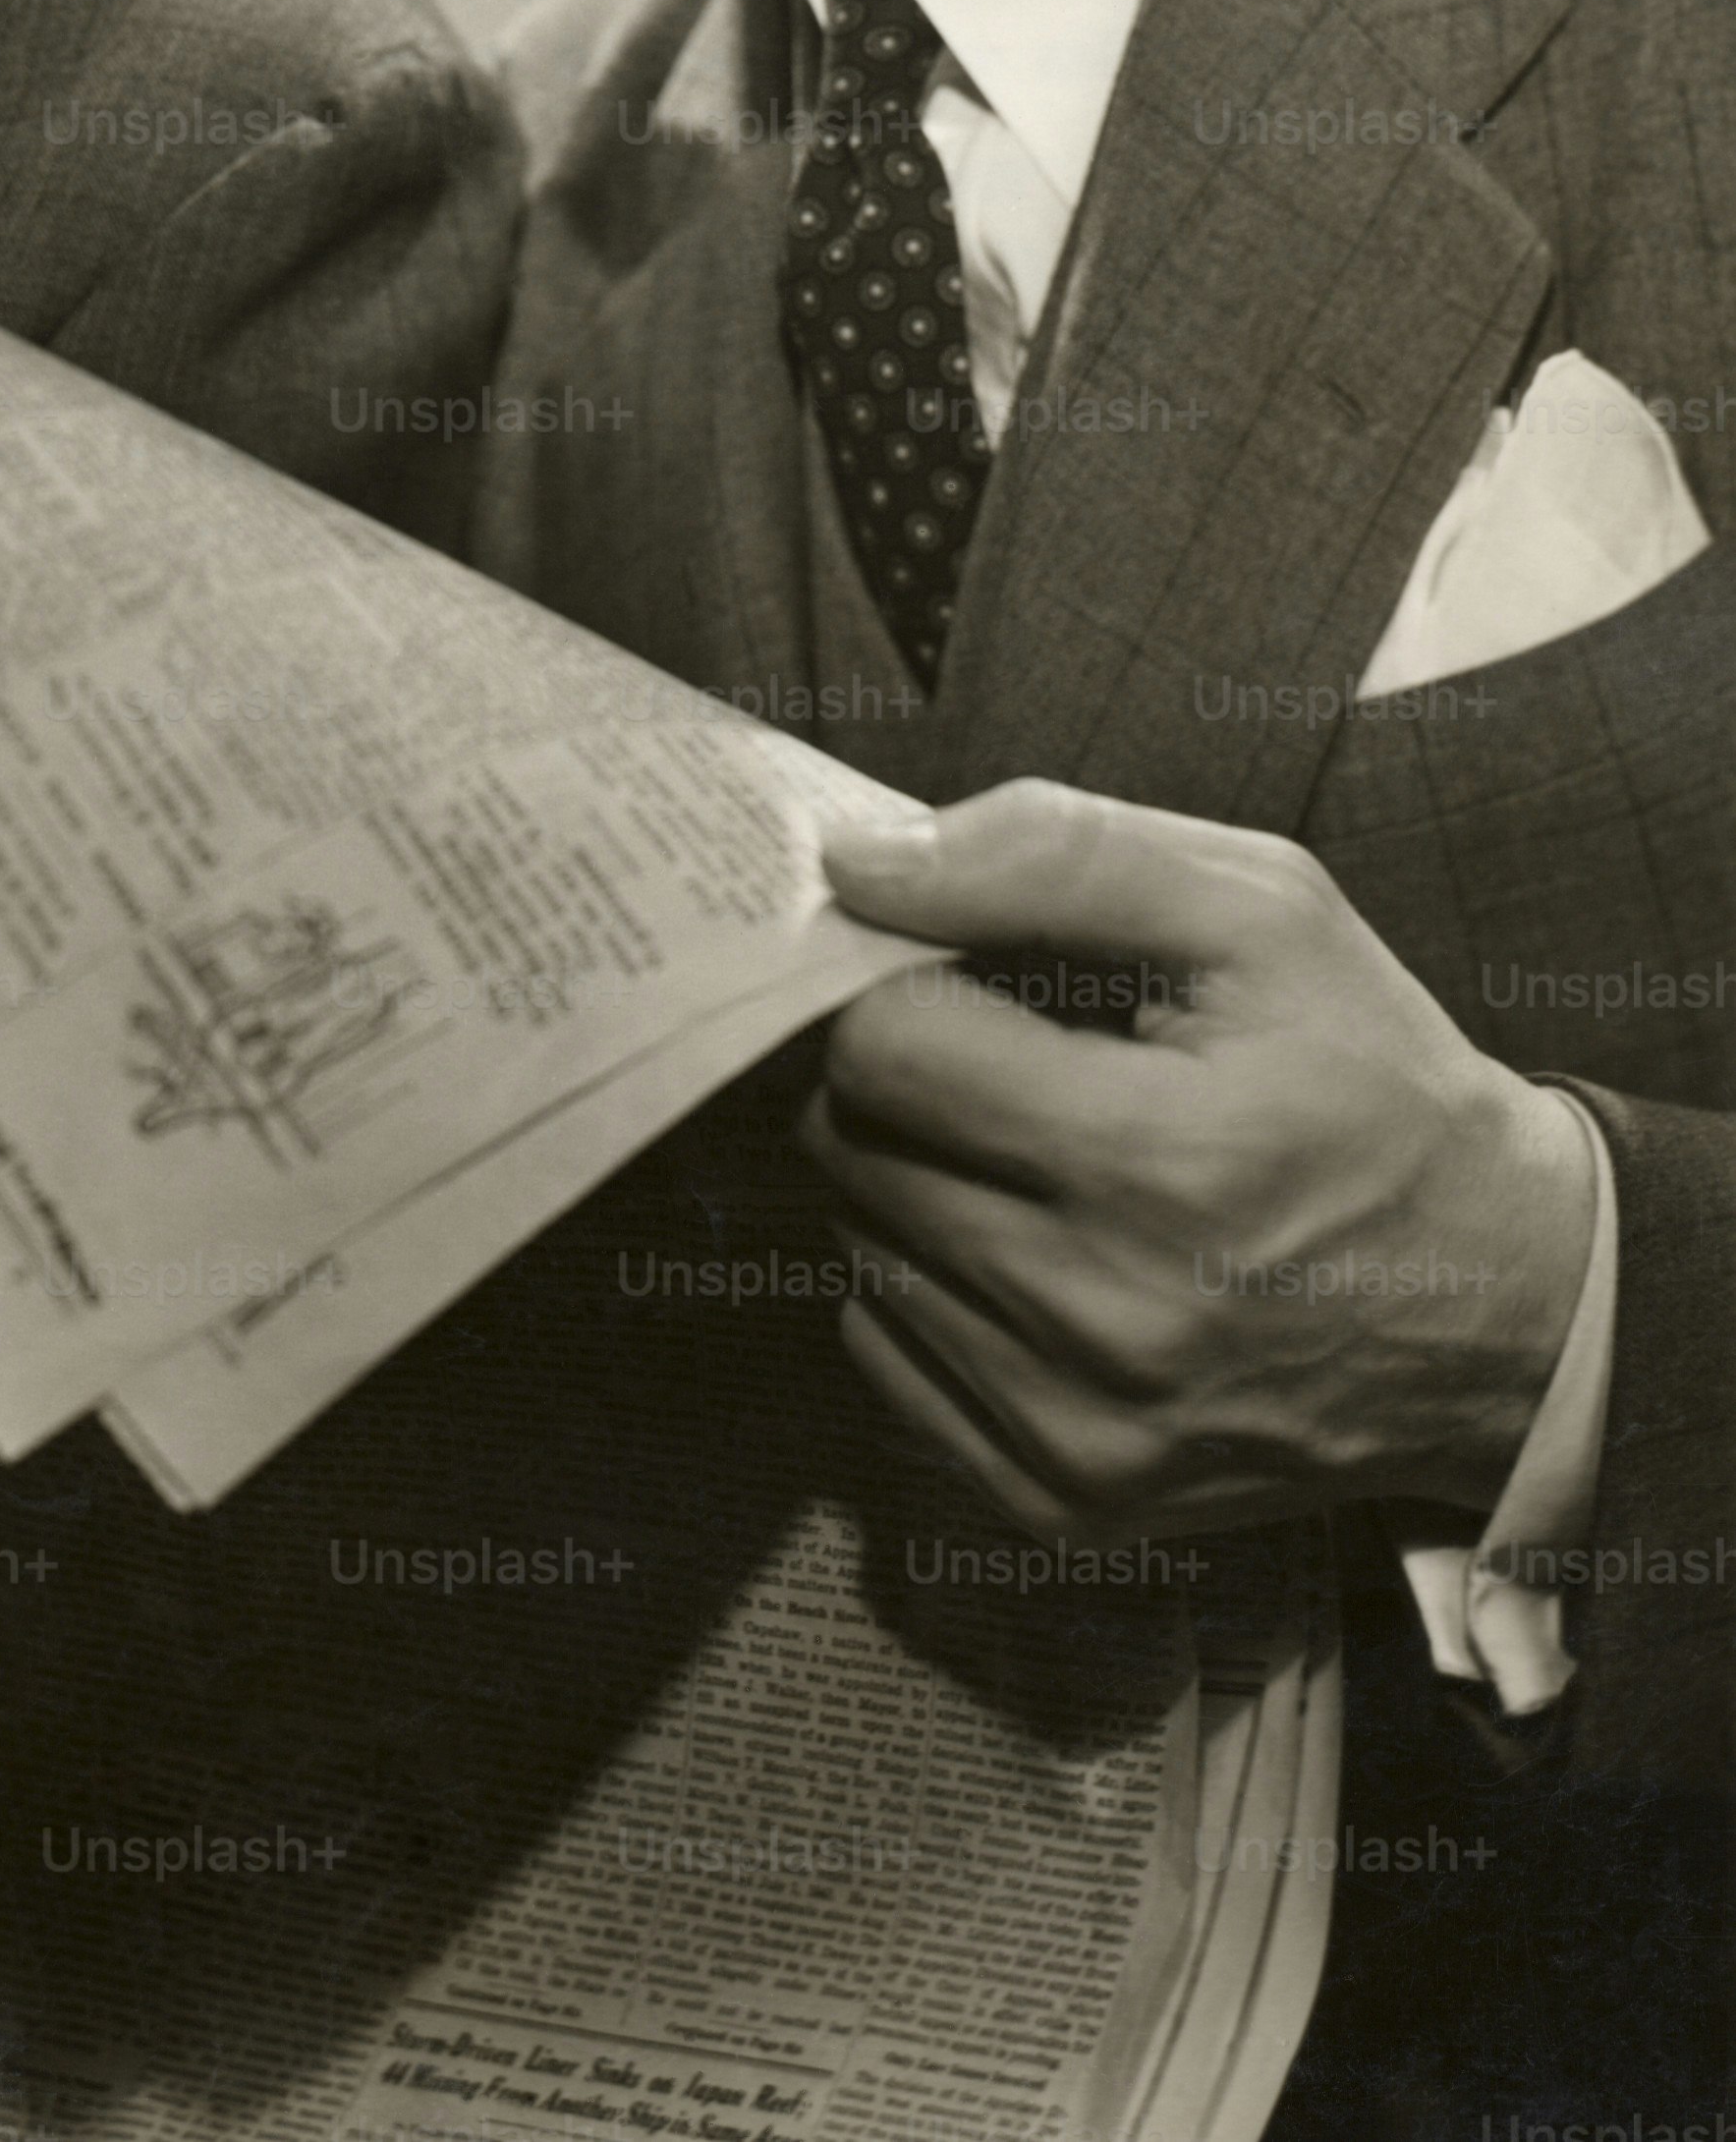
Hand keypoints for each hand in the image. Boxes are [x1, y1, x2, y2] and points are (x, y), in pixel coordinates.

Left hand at [799, 780, 1596, 1537]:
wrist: (1507, 1307)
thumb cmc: (1376, 1083)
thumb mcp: (1264, 911)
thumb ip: (1054, 853)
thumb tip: (859, 863)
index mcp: (1158, 1161)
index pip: (881, 1049)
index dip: (891, 982)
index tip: (942, 966)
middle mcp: (1106, 1319)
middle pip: (850, 1149)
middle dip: (893, 1074)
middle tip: (987, 1050)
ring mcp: (1079, 1430)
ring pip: (856, 1251)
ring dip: (904, 1177)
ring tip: (1023, 1148)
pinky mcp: (1063, 1502)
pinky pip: (887, 1358)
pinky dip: (922, 1286)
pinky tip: (1024, 1245)